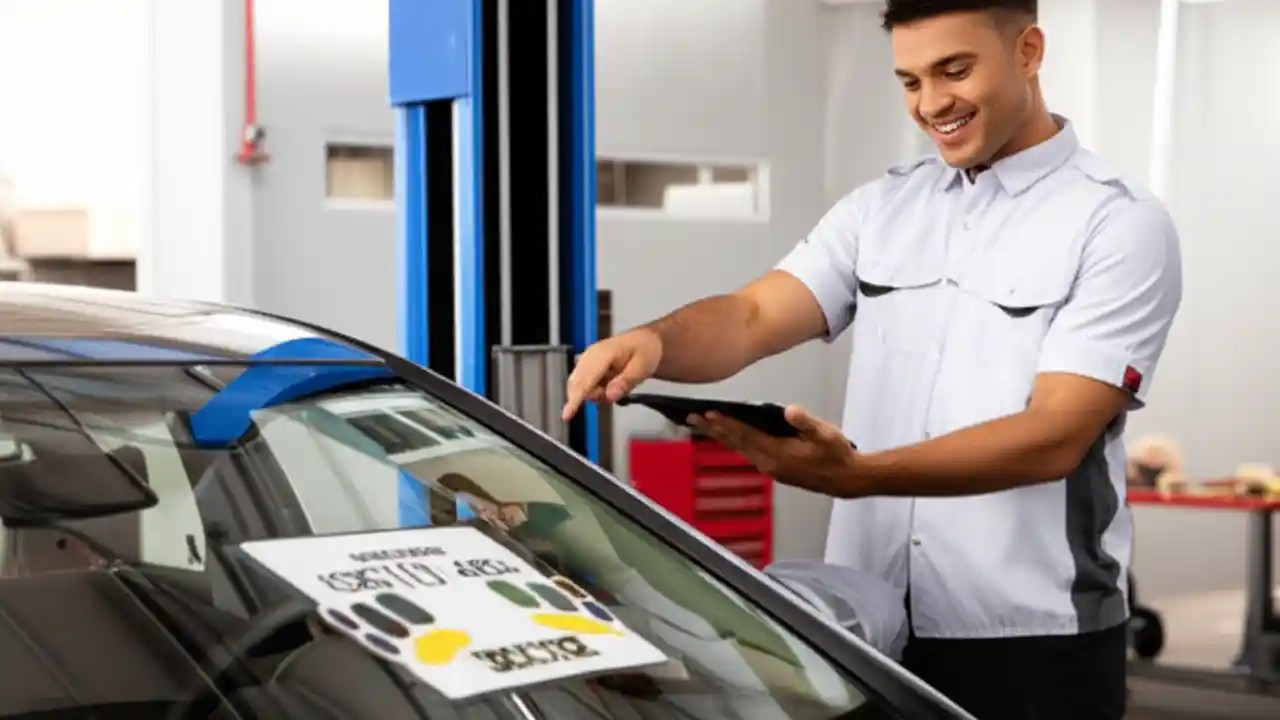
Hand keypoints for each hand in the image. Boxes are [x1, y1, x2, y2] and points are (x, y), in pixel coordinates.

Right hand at [562, 328, 662, 419]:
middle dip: (595, 396)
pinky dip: (596, 390)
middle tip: (618, 390)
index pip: (585, 380)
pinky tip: (611, 383)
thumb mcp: (643, 367)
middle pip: (577, 385)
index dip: (575, 399)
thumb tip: (610, 395)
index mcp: (604, 352)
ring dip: (597, 393)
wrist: (644, 341)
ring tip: (619, 383)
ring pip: (580, 387)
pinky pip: (584, 385)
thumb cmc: (644, 351)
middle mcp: (590, 355)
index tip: (568, 414)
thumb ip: (625, 382)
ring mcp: (586, 359)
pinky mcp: (586, 365)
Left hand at [690, 405, 868, 498]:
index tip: (708, 414)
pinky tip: (728, 436)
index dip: (726, 424)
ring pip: (739, 449)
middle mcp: (769, 463)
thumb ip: (807, 423)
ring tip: (702, 425)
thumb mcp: (827, 435)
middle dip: (713, 429)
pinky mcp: (774, 469)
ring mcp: (771, 468)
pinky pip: (747, 453)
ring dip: (721, 436)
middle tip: (691, 417)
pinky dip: (734, 442)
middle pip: (736, 443)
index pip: (746, 435)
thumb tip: (790, 411)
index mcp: (778, 453)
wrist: (846, 479)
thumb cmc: (838, 455)